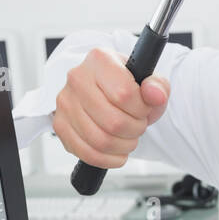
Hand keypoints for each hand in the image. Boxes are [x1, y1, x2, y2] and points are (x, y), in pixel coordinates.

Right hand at [53, 48, 169, 169]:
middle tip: (138, 125)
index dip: (141, 110)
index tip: (144, 109)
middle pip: (113, 122)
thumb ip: (158, 86)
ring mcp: (65, 103)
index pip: (124, 94)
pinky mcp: (60, 126)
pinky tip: (118, 151)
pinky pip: (87, 153)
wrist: (107, 94)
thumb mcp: (149, 82)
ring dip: (123, 146)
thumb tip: (155, 95)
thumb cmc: (128, 87)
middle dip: (134, 130)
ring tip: (128, 137)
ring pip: (101, 141)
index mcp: (100, 60)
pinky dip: (109, 159)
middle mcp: (77, 78)